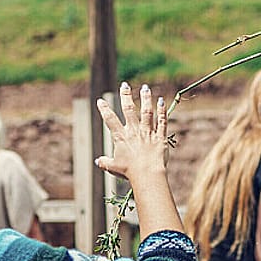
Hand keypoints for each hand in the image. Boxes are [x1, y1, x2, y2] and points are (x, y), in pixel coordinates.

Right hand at [95, 82, 183, 235]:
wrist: (147, 175)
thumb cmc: (129, 172)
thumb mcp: (114, 167)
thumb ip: (105, 162)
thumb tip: (98, 161)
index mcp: (121, 138)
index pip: (110, 120)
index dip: (104, 110)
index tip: (100, 101)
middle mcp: (134, 131)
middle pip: (129, 110)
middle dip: (126, 96)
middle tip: (125, 85)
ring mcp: (148, 132)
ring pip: (146, 112)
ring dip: (145, 98)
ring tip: (145, 87)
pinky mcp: (160, 136)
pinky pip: (162, 121)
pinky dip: (162, 110)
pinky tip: (161, 100)